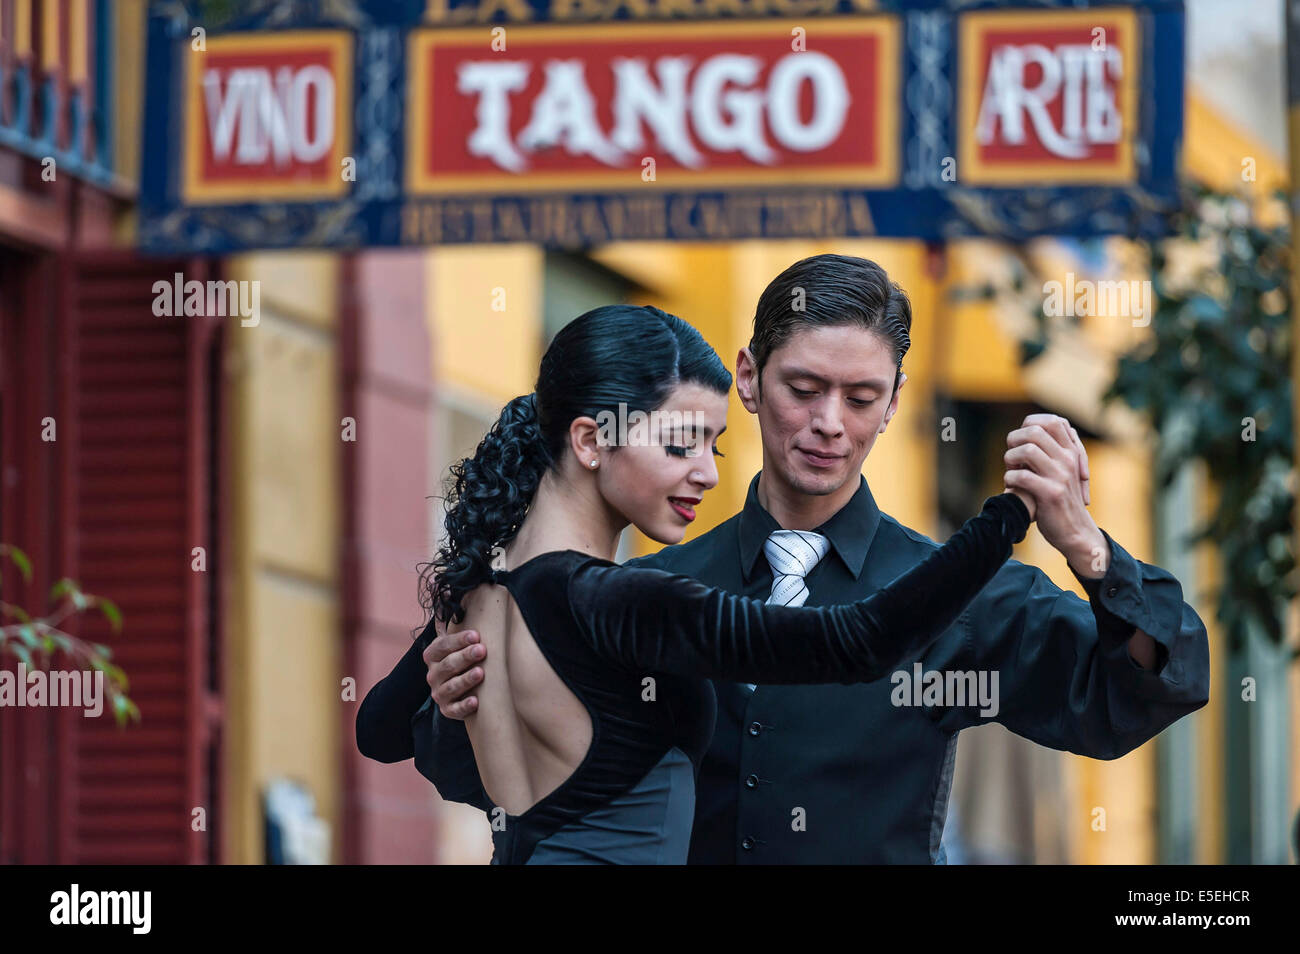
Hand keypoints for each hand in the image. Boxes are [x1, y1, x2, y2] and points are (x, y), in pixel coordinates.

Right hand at [423, 623, 485, 719]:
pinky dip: (464, 706)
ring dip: (465, 680)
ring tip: (481, 673)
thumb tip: (447, 589)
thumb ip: (450, 617)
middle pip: (447, 665)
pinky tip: (476, 701)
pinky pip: (453, 710)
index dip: (458, 640)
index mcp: (433, 655)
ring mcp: (439, 693)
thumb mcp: (454, 639)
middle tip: (482, 649)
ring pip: (450, 687)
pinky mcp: (447, 710)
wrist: (463, 687)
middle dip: (464, 657)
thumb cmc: (461, 657)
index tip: (476, 635)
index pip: (442, 645)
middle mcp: (433, 674)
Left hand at [1003, 414, 1107, 577]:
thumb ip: (1050, 451)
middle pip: (1034, 431)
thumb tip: (1027, 430)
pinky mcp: (1051, 493)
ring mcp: (1061, 475)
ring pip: (1027, 450)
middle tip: (1011, 459)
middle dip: (1014, 442)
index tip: (1020, 442)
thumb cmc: (1061, 499)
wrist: (1076, 532)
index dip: (1028, 426)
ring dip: (1010, 459)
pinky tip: (1011, 487)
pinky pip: (1022, 476)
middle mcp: (1068, 459)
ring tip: (1011, 472)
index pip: (1051, 421)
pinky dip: (1010, 479)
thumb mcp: (1061, 471)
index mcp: (1071, 451)